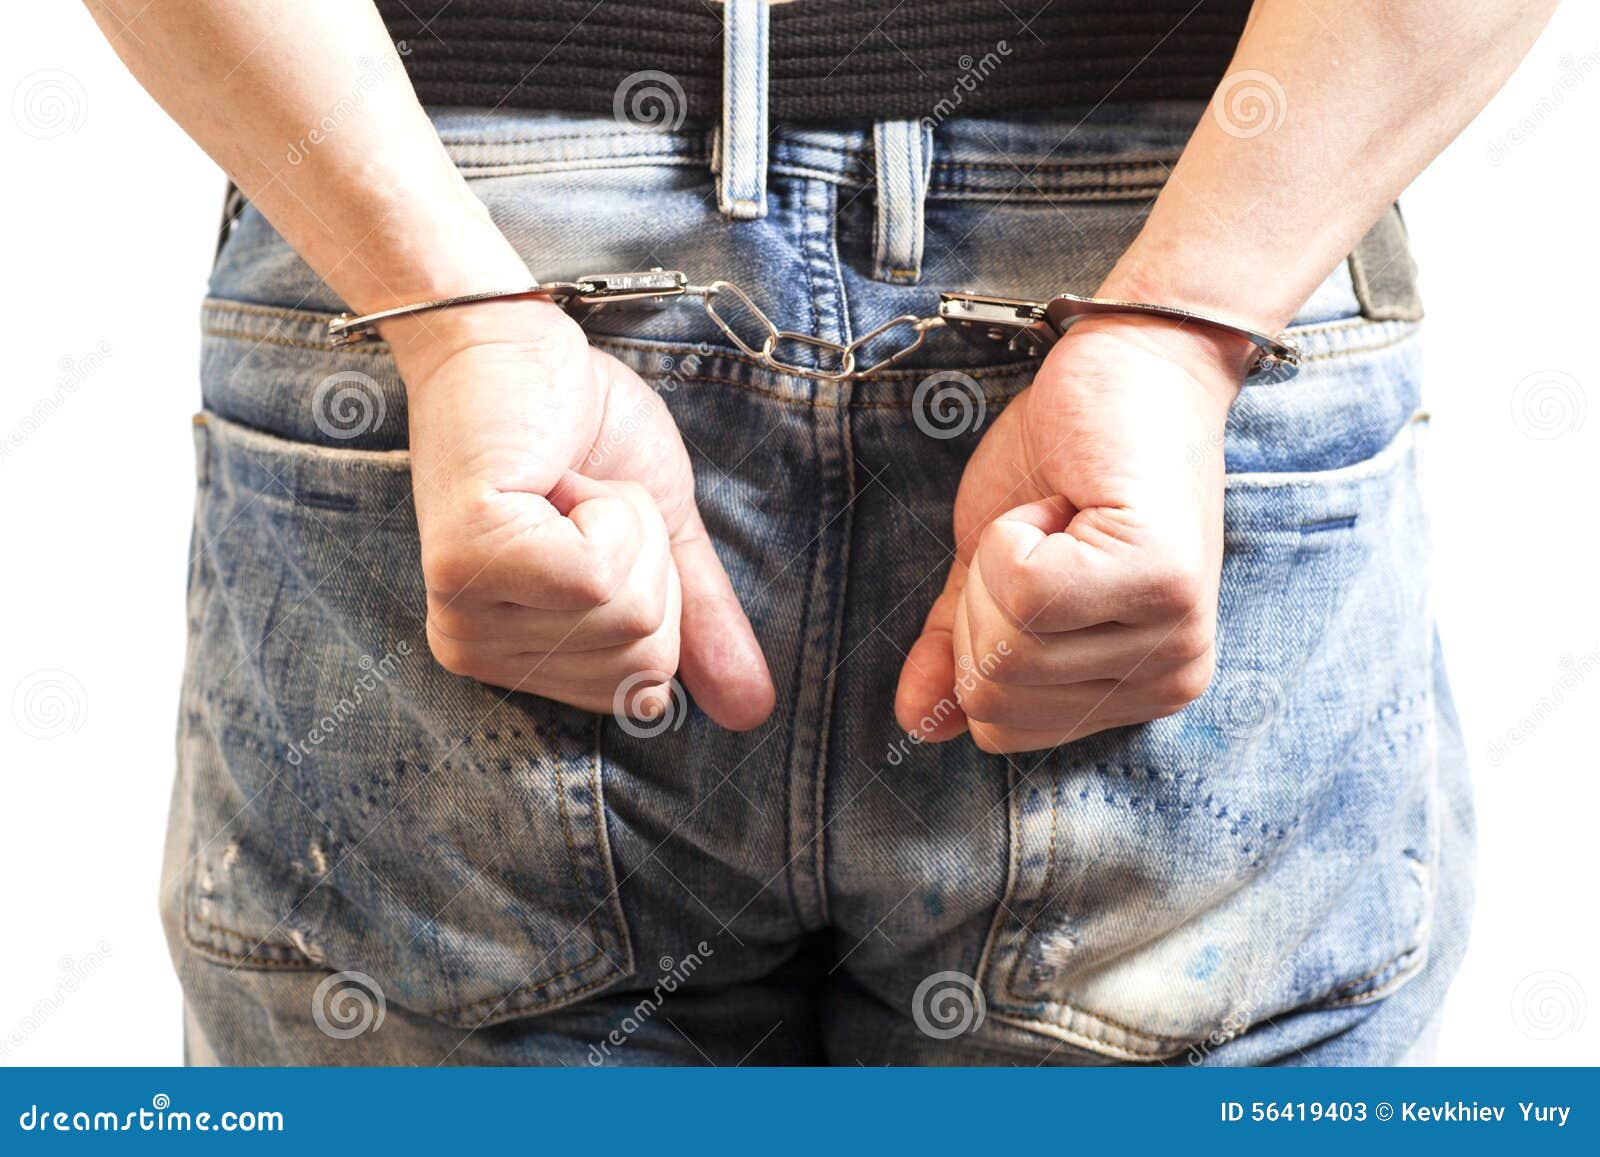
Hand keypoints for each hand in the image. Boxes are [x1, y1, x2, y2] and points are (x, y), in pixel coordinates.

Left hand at [389, 300, 774, 728]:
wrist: (522, 340)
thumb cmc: (578, 428)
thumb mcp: (660, 534)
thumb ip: (698, 622)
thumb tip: (755, 711)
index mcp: (516, 661)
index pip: (648, 688)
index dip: (659, 592)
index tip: (601, 527)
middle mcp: (475, 652)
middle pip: (644, 655)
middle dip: (646, 557)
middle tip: (583, 500)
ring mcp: (465, 612)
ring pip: (627, 616)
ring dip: (626, 524)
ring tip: (564, 486)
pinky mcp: (469, 560)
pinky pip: (599, 575)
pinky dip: (610, 509)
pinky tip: (553, 479)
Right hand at [894, 315, 1251, 753]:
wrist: (1126, 366)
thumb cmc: (1063, 466)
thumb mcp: (991, 574)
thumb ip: (956, 653)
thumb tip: (912, 721)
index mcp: (1139, 695)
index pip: (999, 727)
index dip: (975, 641)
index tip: (1031, 568)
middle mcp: (1170, 680)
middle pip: (996, 693)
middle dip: (982, 601)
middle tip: (1042, 536)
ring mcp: (1173, 632)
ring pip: (1008, 646)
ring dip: (1003, 557)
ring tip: (1061, 515)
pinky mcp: (1158, 574)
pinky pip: (1024, 591)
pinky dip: (1013, 531)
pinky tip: (1066, 501)